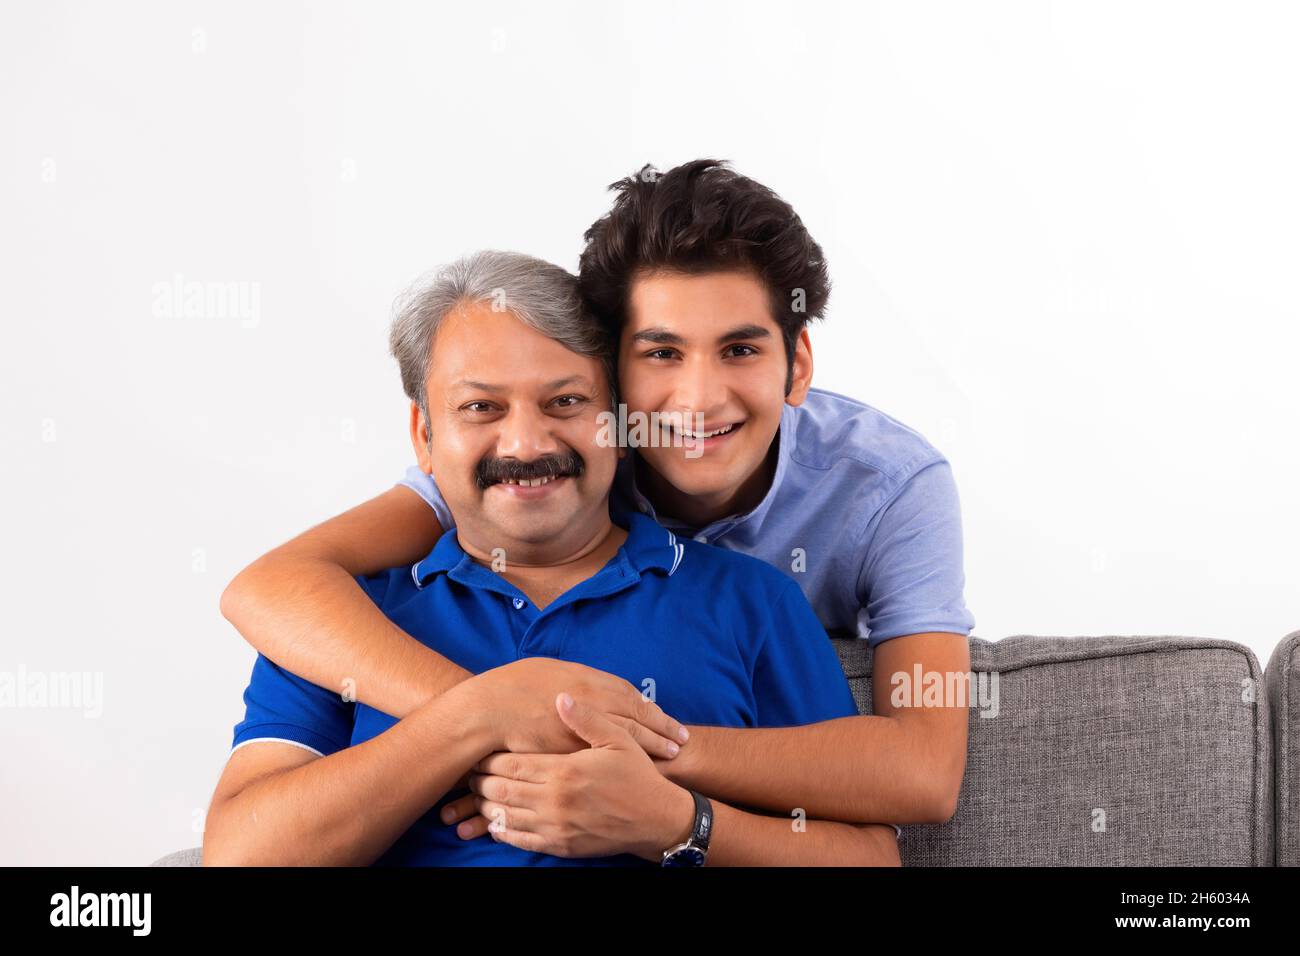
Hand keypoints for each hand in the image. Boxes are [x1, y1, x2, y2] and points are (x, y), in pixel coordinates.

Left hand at [442, 692, 695, 860]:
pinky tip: (494, 822)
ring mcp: (556, 826)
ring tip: (475, 795)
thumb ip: (587, 719)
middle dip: (481, 782)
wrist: (657, 818)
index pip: (513, 764)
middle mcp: (555, 801)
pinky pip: (521, 840)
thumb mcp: (618, 739)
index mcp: (565, 771)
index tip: (479, 751)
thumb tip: (561, 697)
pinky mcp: (561, 845)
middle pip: (502, 790)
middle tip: (469, 773)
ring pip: (506, 817)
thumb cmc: (637, 775)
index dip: (491, 758)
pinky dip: (502, 831)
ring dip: (486, 806)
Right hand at [461, 657, 688, 759]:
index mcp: (586, 679)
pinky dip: (628, 761)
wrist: (488, 710)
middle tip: (683, 739)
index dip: (650, 707)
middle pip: (638, 715)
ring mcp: (586, 726)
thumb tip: (586, 683)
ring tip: (673, 755)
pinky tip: (639, 769)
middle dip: (662, 727)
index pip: (630, 694)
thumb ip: (573, 680)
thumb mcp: (547, 671)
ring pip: (630, 735)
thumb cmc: (512, 688)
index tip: (666, 717)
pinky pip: (608, 756)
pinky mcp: (575, 750)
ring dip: (654, 744)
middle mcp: (593, 700)